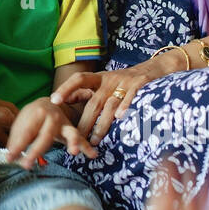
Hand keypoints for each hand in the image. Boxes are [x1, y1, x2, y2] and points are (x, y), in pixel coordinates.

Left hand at [5, 98, 94, 168]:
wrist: (48, 104)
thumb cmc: (32, 117)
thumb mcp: (21, 123)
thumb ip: (16, 139)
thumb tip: (10, 156)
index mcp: (36, 112)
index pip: (26, 131)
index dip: (17, 146)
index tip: (9, 158)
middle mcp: (52, 116)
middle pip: (45, 135)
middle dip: (36, 151)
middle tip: (26, 164)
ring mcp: (64, 123)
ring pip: (70, 133)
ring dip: (73, 142)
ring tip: (74, 151)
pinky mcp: (72, 130)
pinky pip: (81, 139)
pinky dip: (87, 147)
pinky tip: (93, 155)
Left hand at [52, 54, 180, 143]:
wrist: (154, 69)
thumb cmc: (123, 80)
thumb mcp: (102, 82)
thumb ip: (84, 91)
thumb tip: (64, 100)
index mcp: (99, 78)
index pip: (79, 80)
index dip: (66, 88)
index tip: (54, 100)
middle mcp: (110, 80)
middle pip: (94, 102)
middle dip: (84, 122)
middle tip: (76, 138)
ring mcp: (126, 83)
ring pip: (110, 105)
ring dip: (102, 124)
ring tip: (94, 140)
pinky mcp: (141, 86)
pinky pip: (132, 97)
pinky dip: (127, 106)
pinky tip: (121, 118)